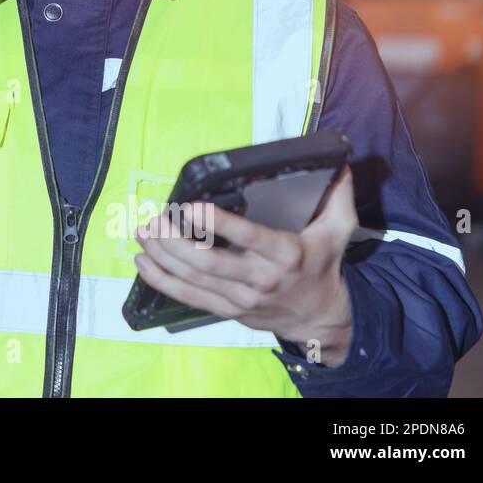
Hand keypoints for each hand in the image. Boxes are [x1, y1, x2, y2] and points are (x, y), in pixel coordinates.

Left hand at [133, 165, 357, 366]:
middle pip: (209, 262)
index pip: (248, 237)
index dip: (218, 223)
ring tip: (143, 234)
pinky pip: (189, 298)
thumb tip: (340, 163)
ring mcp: (241, 298)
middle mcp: (260, 278)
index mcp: (284, 254)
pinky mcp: (227, 310)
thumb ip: (337, 197)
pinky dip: (162, 282)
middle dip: (175, 241)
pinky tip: (143, 263)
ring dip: (163, 257)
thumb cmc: (322, 267)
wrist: (322, 319)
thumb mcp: (338, 231)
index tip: (190, 206)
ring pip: (194, 280)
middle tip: (154, 219)